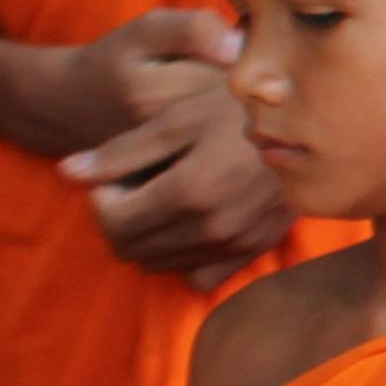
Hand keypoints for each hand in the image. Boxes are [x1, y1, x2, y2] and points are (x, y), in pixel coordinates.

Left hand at [55, 12, 288, 283]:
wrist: (317, 121)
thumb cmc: (240, 109)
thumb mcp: (176, 119)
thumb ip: (120, 151)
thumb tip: (68, 173)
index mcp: (189, 191)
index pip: (112, 221)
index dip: (100, 197)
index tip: (114, 173)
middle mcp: (213, 227)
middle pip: (132, 248)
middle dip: (120, 218)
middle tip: (136, 184)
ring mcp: (238, 242)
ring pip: (162, 264)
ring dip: (149, 237)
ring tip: (163, 198)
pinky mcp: (257, 248)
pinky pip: (201, 276)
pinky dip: (184, 256)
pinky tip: (191, 222)